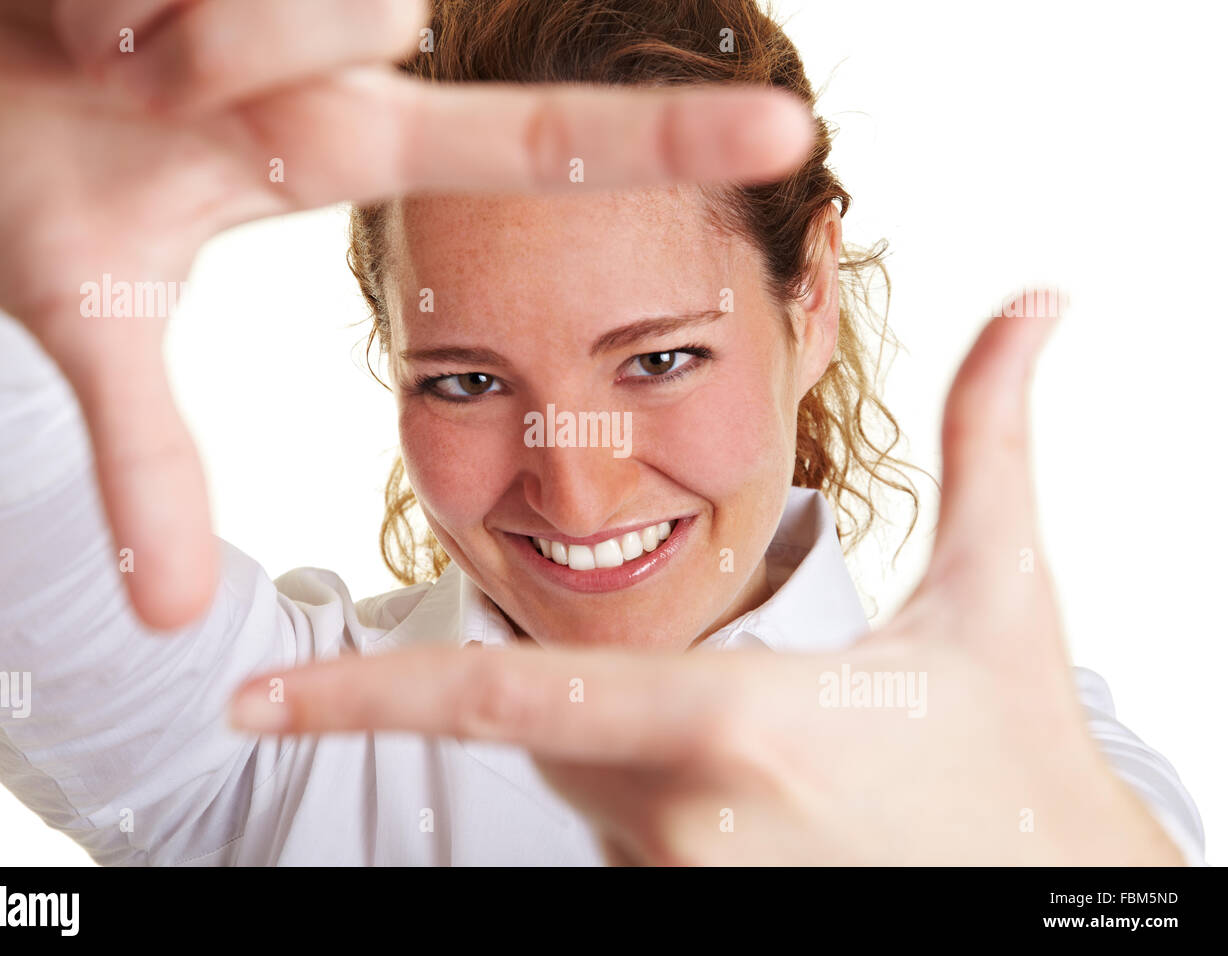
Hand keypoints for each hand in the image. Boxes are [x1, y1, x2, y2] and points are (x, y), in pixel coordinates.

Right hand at [0, 0, 813, 628]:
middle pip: (360, 21)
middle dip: (222, 53)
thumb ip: (149, 462)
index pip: (532, 142)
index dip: (665, 137)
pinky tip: (75, 8)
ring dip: (143, 26)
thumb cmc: (13, 187)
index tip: (791, 132)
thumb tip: (165, 622)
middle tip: (127, 83)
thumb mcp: (92, 320)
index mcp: (337, 145)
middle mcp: (329, 52)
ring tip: (87, 46)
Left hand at [227, 290, 1184, 864]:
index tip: (255, 696)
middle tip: (713, 684)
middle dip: (588, 685)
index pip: (506, 694)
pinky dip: (656, 800)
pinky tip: (757, 802)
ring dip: (633, 745)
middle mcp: (679, 817)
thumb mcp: (1003, 594)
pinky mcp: (682, 914)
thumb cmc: (1017, 752)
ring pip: (587, 785)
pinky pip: (624, 839)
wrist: (1047, 888)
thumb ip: (991, 438)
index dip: (367, 692)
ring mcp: (676, 882)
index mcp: (727, 721)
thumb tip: (1039, 302)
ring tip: (765, 754)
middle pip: (552, 729)